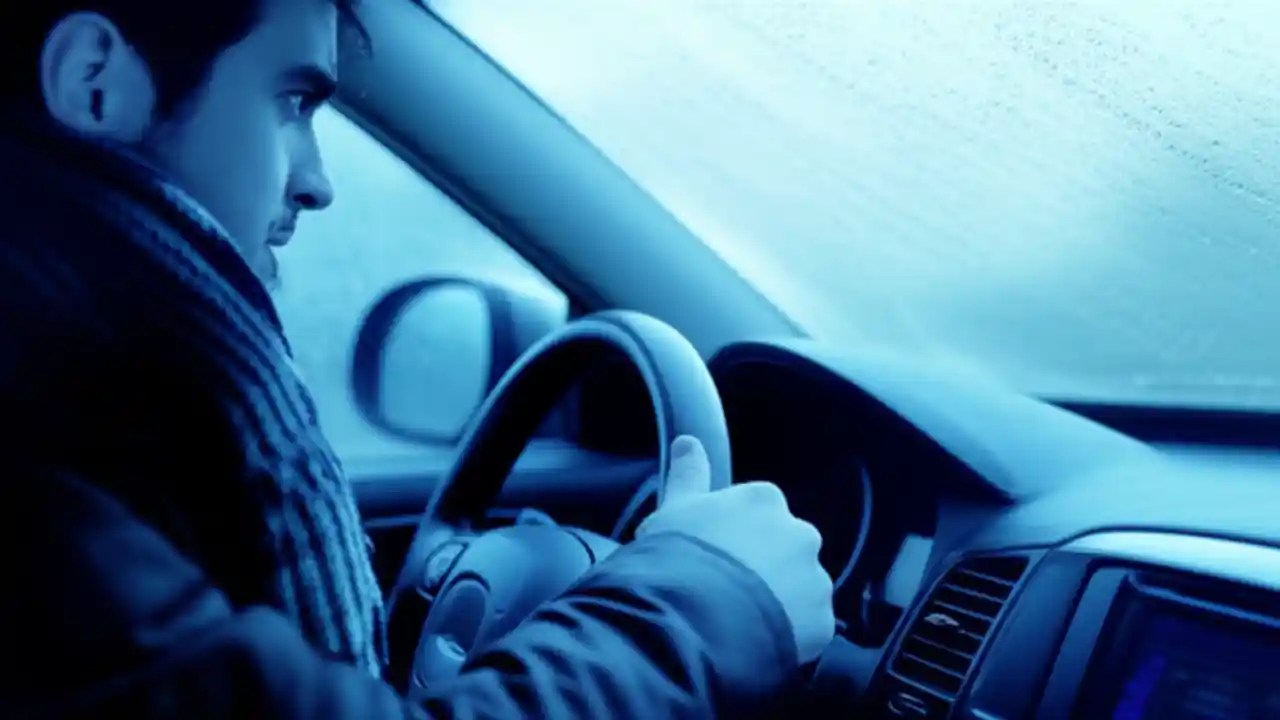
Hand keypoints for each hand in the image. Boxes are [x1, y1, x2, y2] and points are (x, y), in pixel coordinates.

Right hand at [636, 435, 835, 663]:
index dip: (733, 537)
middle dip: (764, 565)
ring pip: (800, 587)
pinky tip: (756, 639)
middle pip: (784, 548)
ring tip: (742, 621)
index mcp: (764, 500)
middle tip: (728, 590)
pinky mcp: (822, 620)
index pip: (756, 513)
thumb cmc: (677, 557)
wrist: (693, 620)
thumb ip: (687, 474)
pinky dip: (789, 632)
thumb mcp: (672, 510)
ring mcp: (815, 577)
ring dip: (780, 600)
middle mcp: (800, 532)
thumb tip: (688, 440)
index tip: (713, 556)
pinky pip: (807, 625)